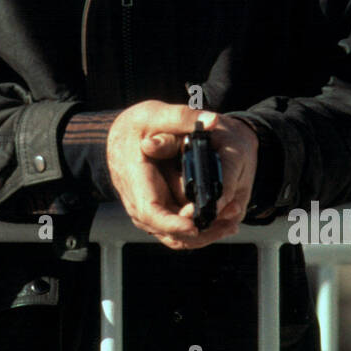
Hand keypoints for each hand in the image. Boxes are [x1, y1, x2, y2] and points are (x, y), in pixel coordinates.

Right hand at [106, 101, 258, 249]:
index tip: (194, 225)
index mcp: (135, 179)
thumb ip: (182, 117)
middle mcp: (138, 202)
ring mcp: (148, 211)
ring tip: (231, 222)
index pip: (150, 211)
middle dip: (200, 231)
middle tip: (229, 220)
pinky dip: (201, 229)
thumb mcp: (154, 115)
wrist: (119, 137)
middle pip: (168, 231)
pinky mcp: (159, 213)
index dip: (172, 223)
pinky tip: (224, 220)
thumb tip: (212, 120)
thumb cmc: (135, 126)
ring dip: (205, 233)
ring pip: (176, 236)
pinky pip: (179, 230)